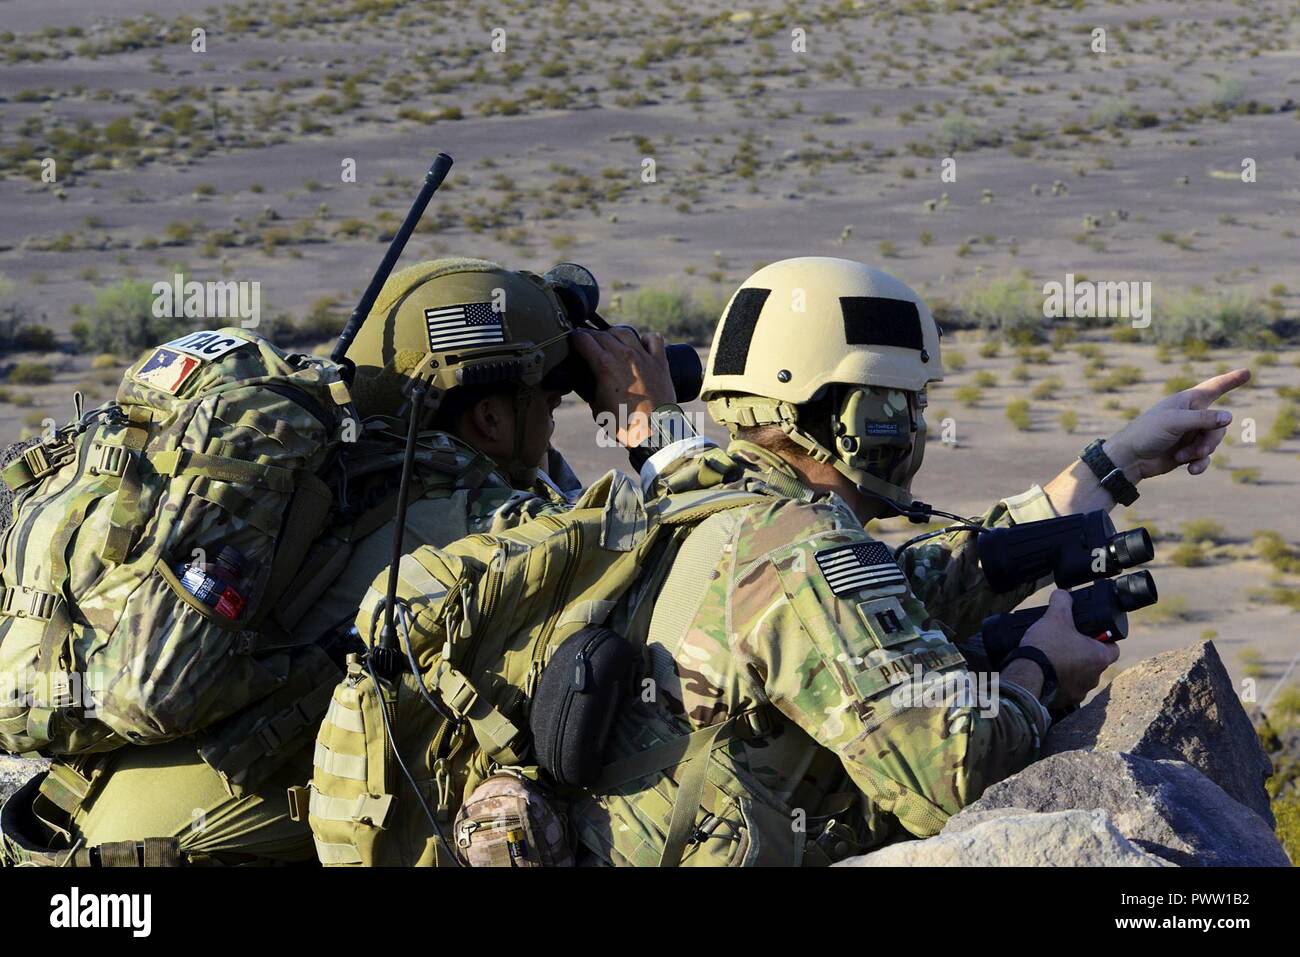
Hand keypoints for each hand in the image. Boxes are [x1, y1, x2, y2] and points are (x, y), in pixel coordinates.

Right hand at [569, 326, 674, 446]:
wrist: (654, 433)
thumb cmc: (624, 425)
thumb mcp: (597, 408)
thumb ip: (590, 390)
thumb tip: (587, 383)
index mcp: (604, 365)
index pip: (582, 339)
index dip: (573, 339)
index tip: (571, 343)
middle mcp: (623, 355)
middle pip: (601, 334)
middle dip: (590, 336)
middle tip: (587, 343)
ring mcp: (643, 357)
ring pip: (624, 332)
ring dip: (613, 334)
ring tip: (610, 341)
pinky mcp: (660, 362)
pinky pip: (653, 338)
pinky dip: (645, 338)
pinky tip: (640, 344)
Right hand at [1018, 589, 1119, 707]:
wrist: (1025, 677)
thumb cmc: (1046, 648)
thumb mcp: (1054, 617)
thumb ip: (1062, 602)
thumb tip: (1063, 594)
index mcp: (1099, 657)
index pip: (1113, 647)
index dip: (1103, 638)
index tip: (1090, 633)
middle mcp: (1095, 677)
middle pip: (1094, 662)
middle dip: (1082, 653)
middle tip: (1066, 643)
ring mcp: (1080, 691)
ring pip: (1080, 676)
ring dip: (1071, 669)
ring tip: (1053, 658)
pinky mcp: (1065, 701)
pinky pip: (1066, 689)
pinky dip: (1058, 681)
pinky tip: (1046, 672)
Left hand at [1104, 369, 1248, 479]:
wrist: (1130, 458)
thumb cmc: (1147, 433)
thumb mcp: (1175, 422)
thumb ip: (1202, 419)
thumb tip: (1229, 417)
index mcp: (1187, 401)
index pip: (1214, 387)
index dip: (1231, 380)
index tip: (1248, 372)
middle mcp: (1191, 416)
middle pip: (1219, 425)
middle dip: (1211, 439)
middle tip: (1198, 450)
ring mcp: (1190, 434)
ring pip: (1213, 442)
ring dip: (1201, 452)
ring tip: (1182, 457)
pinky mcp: (1187, 452)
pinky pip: (1205, 457)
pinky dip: (1200, 464)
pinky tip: (1191, 470)